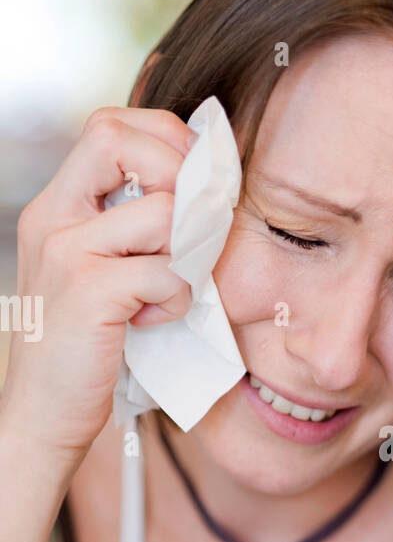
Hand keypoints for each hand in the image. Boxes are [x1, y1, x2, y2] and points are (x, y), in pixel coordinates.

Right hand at [4, 106, 196, 470]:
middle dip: (176, 173)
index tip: (191, 179)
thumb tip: (202, 195)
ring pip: (162, 212)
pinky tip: (152, 320)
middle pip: (120, 138)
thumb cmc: (85, 348)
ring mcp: (66, 251)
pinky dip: (176, 299)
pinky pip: (167, 272)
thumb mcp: (100, 273)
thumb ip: (131, 231)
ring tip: (168, 288)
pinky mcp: (89, 291)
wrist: (42, 414)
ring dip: (186, 252)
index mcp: (57, 207)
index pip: (108, 127)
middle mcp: (53, 218)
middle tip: (190, 225)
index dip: (162, 138)